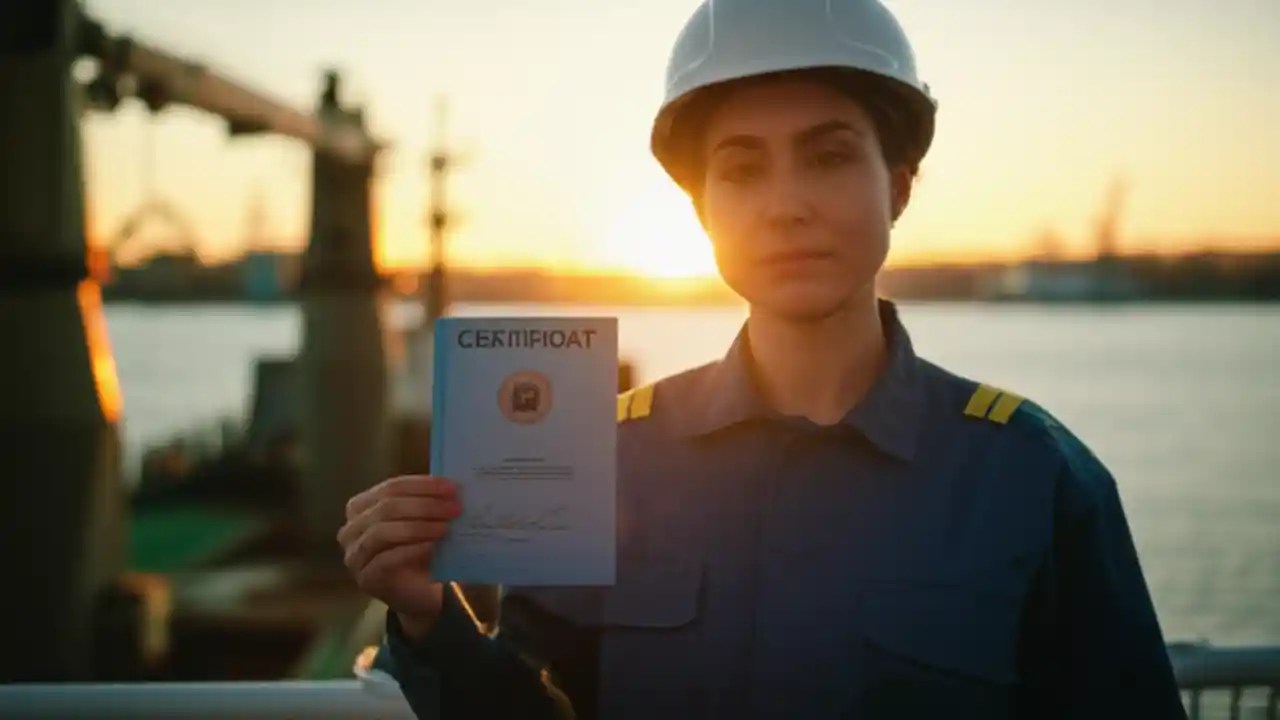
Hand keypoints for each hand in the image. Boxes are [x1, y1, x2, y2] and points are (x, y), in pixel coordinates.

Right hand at [338, 475, 461, 638]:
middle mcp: (351, 528)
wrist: (419, 591)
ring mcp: (354, 555)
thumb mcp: (423, 520)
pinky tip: (432, 547)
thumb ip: (429, 501)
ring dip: (418, 527)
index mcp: (362, 506)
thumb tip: (451, 484)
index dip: (422, 486)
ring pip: (382, 532)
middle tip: (454, 508)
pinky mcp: (365, 578)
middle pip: (386, 508)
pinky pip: (385, 560)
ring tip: (446, 527)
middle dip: (424, 506)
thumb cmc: (419, 548)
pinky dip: (411, 550)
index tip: (452, 487)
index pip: (391, 487)